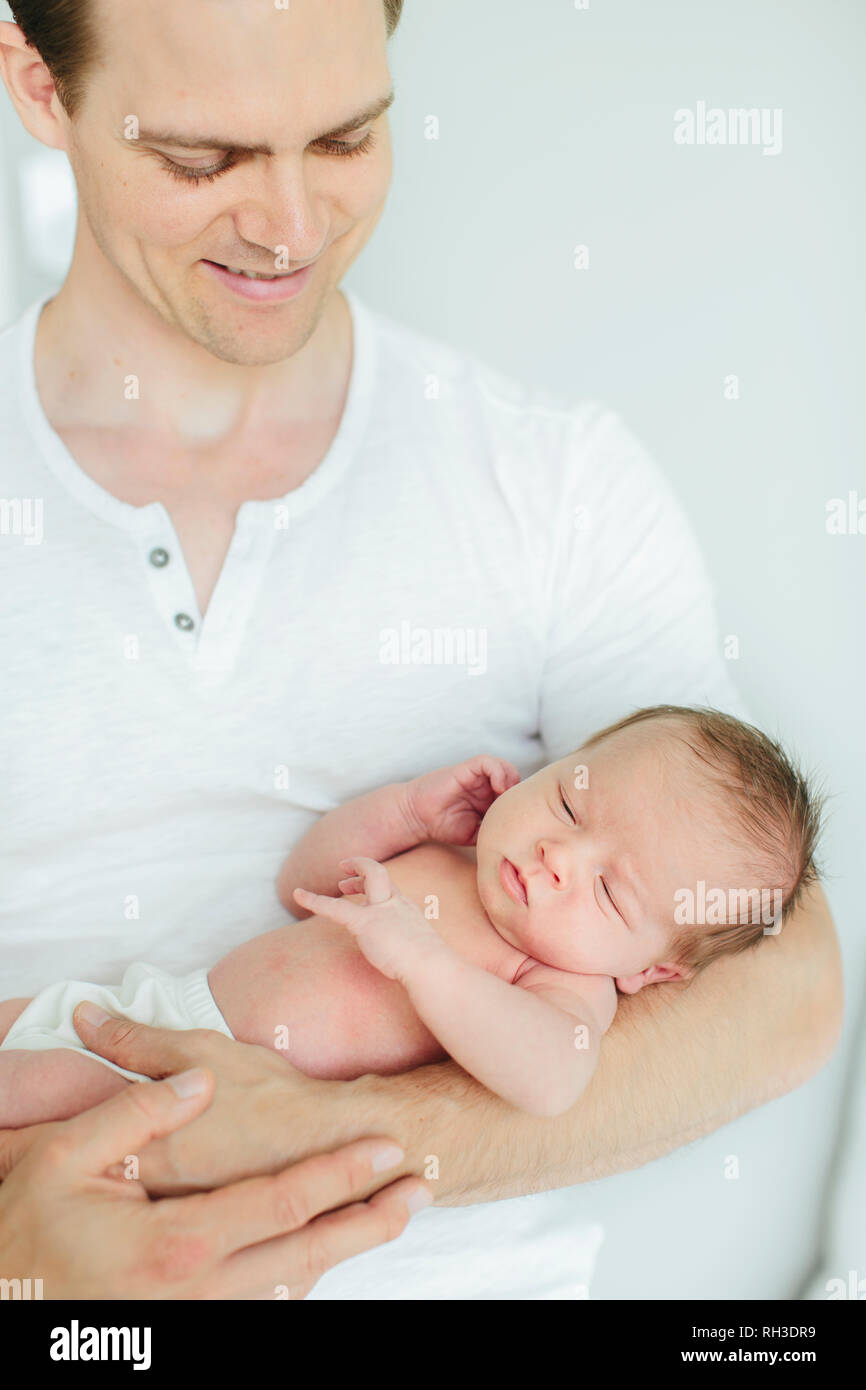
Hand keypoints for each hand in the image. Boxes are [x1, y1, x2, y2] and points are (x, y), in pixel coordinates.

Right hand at [0, 1065, 430, 1297]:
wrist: (10, 1296)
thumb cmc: (35, 1229)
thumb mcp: (67, 1159)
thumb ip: (135, 1114)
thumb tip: (188, 1086)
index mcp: (180, 1243)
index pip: (283, 1206)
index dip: (341, 1177)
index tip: (388, 1149)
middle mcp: (202, 1288)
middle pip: (309, 1251)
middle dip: (369, 1219)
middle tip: (421, 1190)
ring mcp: (203, 1313)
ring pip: (295, 1281)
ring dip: (348, 1247)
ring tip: (394, 1215)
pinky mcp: (198, 1323)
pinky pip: (268, 1300)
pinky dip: (305, 1272)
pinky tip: (326, 1251)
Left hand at [294, 857, 444, 983]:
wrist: (430, 967)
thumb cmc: (430, 966)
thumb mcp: (422, 950)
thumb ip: (412, 949)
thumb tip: (412, 961)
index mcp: (406, 910)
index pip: (389, 889)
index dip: (375, 885)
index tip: (363, 888)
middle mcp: (395, 904)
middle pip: (380, 874)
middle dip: (362, 866)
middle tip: (344, 868)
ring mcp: (382, 911)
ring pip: (368, 878)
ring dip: (350, 874)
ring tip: (333, 876)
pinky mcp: (366, 923)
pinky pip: (335, 907)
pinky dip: (314, 899)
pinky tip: (299, 895)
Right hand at [405, 755, 519, 844]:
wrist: (417, 817)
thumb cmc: (443, 826)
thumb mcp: (475, 835)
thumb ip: (493, 833)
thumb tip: (516, 841)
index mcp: (489, 800)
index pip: (515, 794)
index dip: (521, 802)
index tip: (522, 816)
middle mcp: (485, 786)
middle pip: (514, 778)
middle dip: (518, 791)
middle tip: (516, 806)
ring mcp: (476, 776)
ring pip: (504, 766)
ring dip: (511, 779)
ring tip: (506, 795)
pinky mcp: (466, 769)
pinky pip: (488, 762)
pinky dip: (498, 771)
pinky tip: (498, 788)